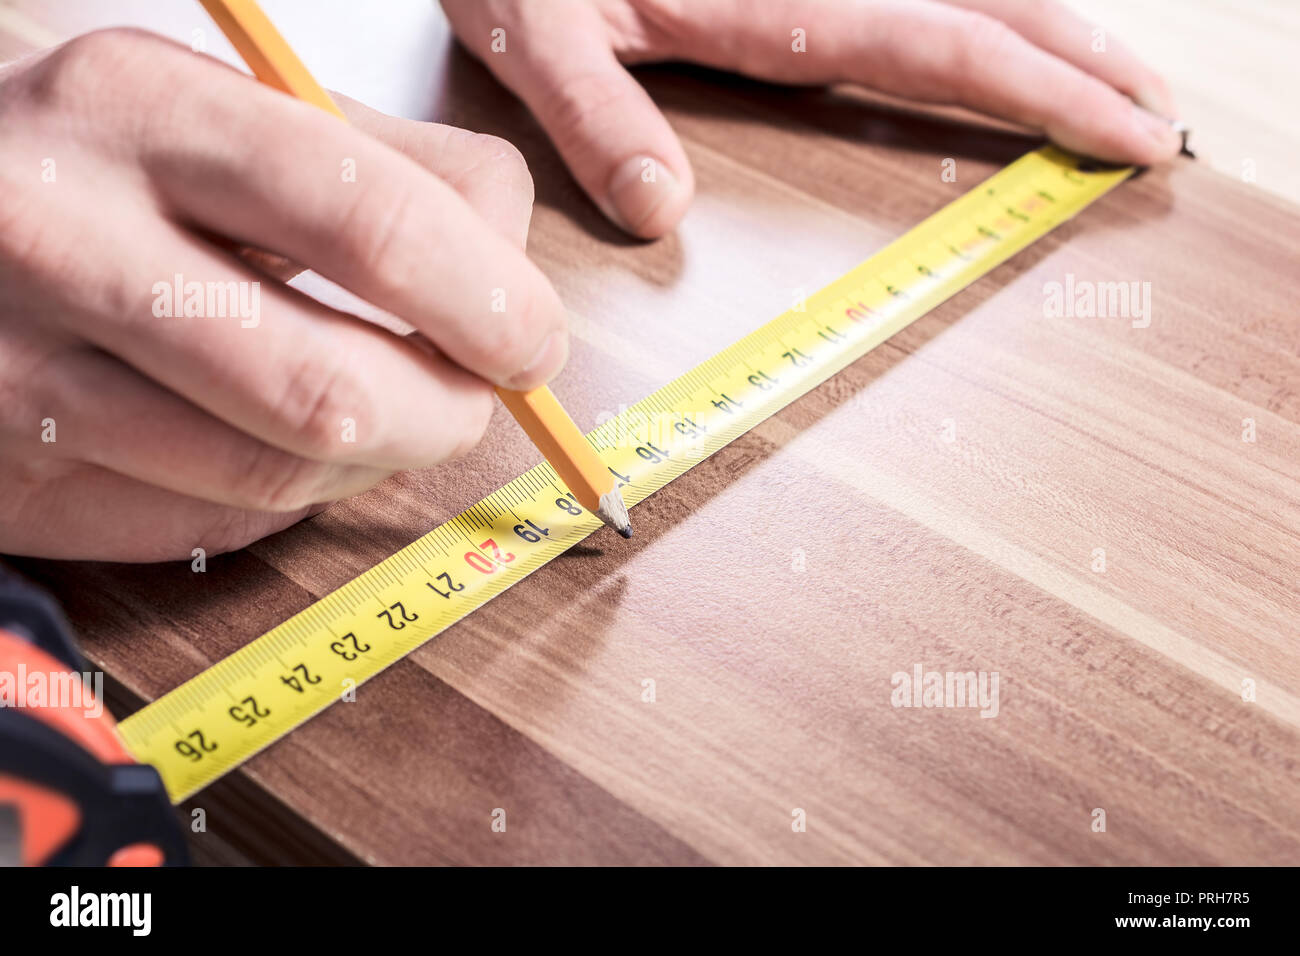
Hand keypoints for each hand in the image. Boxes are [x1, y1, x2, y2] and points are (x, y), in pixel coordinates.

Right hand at [0, 29, 567, 560]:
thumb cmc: (90, 162)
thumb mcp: (219, 107)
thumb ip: (382, 163)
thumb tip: (510, 261)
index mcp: (141, 109)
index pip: (377, 225)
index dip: (491, 303)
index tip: (532, 339)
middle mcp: (64, 238)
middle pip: (335, 390)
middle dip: (448, 414)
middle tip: (477, 399)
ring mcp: (23, 373)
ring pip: (277, 478)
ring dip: (373, 463)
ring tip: (385, 417)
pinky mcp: (15, 473)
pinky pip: (205, 525)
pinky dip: (282, 499)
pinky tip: (280, 444)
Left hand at [441, 0, 1182, 237]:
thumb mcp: (533, 30)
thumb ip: (594, 118)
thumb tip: (663, 211)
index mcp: (766, 0)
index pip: (939, 48)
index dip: (1042, 93)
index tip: (1122, 133)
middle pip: (983, 8)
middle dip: (1079, 62)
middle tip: (1156, 118)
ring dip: (1048, 30)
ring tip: (1115, 75)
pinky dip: (977, 9)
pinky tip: (1001, 28)